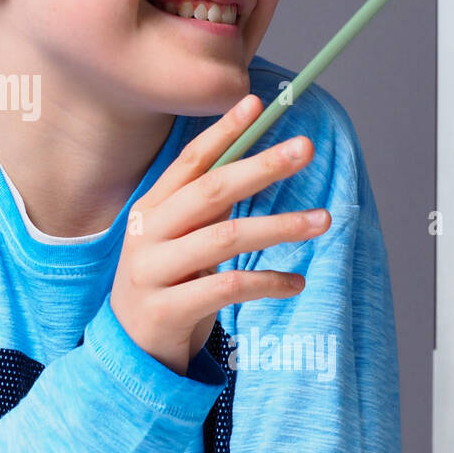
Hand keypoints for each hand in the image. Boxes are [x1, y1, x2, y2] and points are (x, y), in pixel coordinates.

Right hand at [109, 94, 331, 376]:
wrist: (131, 349)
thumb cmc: (166, 284)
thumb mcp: (179, 239)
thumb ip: (206, 207)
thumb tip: (255, 163)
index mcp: (152, 208)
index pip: (190, 161)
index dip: (223, 132)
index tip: (257, 104)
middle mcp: (148, 234)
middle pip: (210, 192)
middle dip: (261, 167)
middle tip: (305, 149)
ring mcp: (153, 271)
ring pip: (225, 238)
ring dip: (279, 226)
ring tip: (322, 220)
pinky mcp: (168, 309)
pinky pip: (229, 288)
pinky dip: (269, 283)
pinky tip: (296, 282)